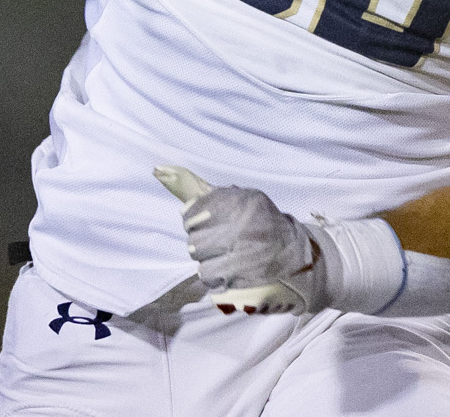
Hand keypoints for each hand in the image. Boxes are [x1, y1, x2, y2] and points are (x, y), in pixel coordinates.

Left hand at [156, 165, 328, 315]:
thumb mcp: (235, 195)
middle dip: (201, 241)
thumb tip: (158, 170)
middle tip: (215, 239)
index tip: (205, 221)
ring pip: (199, 261)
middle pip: (194, 240)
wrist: (291, 248)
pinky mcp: (242, 278)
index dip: (194, 219)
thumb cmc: (258, 218)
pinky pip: (210, 279)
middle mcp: (237, 227)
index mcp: (235, 202)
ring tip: (221, 254)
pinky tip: (224, 267)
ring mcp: (240, 254)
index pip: (192, 213)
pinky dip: (213, 275)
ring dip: (207, 259)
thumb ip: (196, 186)